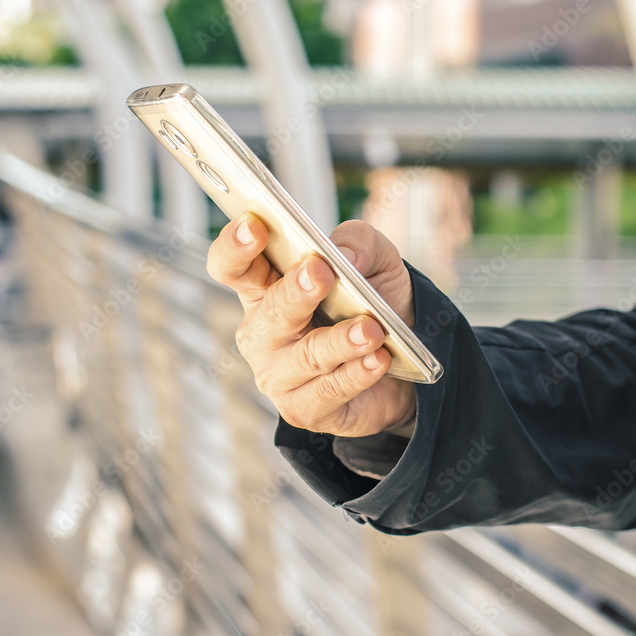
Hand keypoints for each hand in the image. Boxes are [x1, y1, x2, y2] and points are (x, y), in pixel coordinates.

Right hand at [206, 215, 416, 437]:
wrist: (405, 361)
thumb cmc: (375, 302)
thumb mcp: (376, 260)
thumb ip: (360, 242)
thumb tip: (342, 256)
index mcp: (263, 288)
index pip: (231, 266)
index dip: (236, 246)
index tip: (254, 225)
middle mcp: (262, 333)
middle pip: (270, 312)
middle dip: (295, 292)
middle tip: (319, 272)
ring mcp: (278, 375)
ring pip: (306, 356)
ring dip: (340, 340)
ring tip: (371, 328)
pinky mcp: (303, 409)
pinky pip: (329, 391)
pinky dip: (357, 374)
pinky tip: (378, 359)